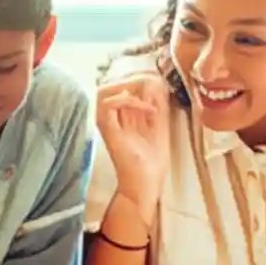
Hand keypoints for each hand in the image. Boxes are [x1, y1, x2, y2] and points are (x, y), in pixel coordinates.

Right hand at [95, 74, 170, 215]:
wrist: (146, 184)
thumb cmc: (152, 162)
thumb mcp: (160, 126)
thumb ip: (158, 105)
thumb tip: (156, 82)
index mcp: (124, 116)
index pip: (122, 86)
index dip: (138, 80)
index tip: (159, 88)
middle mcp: (113, 117)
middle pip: (112, 84)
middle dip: (134, 80)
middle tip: (153, 88)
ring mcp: (108, 123)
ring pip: (104, 90)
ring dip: (128, 88)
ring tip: (147, 97)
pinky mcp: (107, 130)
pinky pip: (106, 104)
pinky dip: (125, 100)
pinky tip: (145, 109)